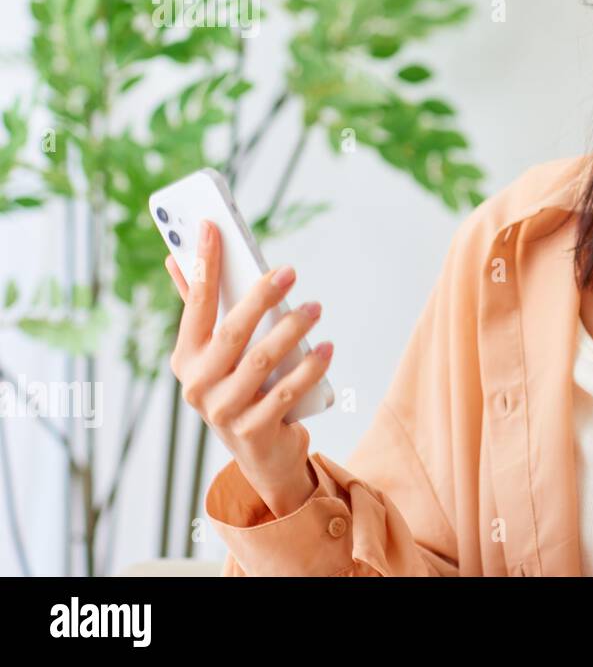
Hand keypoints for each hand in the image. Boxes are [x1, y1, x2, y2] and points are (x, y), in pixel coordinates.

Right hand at [165, 219, 334, 516]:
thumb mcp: (217, 353)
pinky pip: (287, 393)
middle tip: (290, 270)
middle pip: (233, 331)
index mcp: (185, 358)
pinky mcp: (254, 431)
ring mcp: (224, 411)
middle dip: (262, 297)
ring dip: (292, 330)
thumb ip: (201, 309)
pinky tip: (327, 348)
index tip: (213, 225)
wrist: (262, 455)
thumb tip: (177, 257)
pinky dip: (310, 368)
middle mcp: (197, 385)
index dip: (203, 263)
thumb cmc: (239, 387)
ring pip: (262, 361)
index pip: (195, 304)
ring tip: (315, 308)